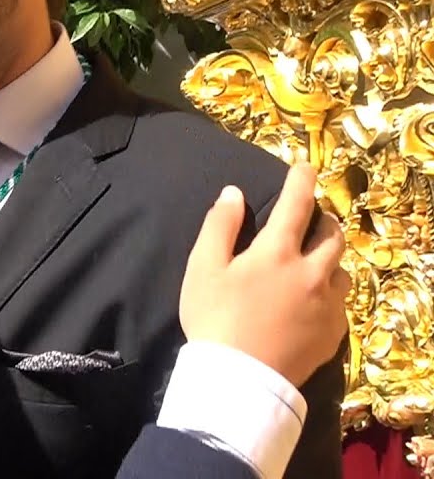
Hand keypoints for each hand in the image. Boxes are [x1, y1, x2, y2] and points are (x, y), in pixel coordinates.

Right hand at [180, 163, 348, 386]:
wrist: (239, 379)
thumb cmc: (214, 318)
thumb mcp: (202, 268)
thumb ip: (219, 227)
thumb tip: (233, 194)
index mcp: (277, 253)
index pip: (297, 203)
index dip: (301, 179)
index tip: (304, 166)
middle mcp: (311, 273)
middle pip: (333, 235)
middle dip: (324, 220)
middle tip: (311, 220)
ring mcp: (327, 305)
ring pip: (342, 270)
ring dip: (329, 259)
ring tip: (312, 264)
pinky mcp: (334, 333)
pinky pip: (339, 304)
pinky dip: (328, 294)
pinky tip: (310, 302)